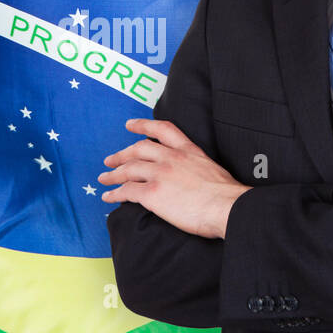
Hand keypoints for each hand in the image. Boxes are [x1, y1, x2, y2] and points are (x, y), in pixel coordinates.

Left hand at [98, 118, 251, 238]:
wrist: (228, 208)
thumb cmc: (228, 196)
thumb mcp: (212, 170)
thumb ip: (196, 168)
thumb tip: (190, 180)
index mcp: (188, 150)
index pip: (162, 129)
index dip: (143, 125)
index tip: (129, 124)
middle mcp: (171, 158)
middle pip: (139, 149)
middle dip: (121, 154)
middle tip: (110, 160)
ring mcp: (160, 174)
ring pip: (129, 169)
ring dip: (113, 174)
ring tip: (104, 178)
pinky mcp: (153, 193)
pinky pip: (127, 191)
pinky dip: (115, 193)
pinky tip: (109, 197)